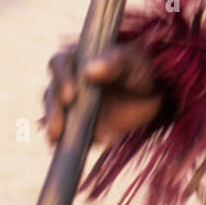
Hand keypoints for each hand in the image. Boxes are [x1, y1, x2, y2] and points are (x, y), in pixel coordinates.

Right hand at [43, 43, 163, 147]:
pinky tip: (84, 146)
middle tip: (58, 127)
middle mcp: (69, 81)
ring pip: (56, 115)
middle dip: (53, 111)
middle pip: (52, 93)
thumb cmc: (141, 69)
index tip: (71, 96)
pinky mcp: (79, 126)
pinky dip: (74, 141)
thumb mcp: (133, 62)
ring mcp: (72, 105)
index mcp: (78, 58)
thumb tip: (89, 71)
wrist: (153, 94)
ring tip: (59, 139)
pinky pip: (71, 135)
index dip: (61, 78)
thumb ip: (115, 62)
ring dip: (57, 127)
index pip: (59, 63)